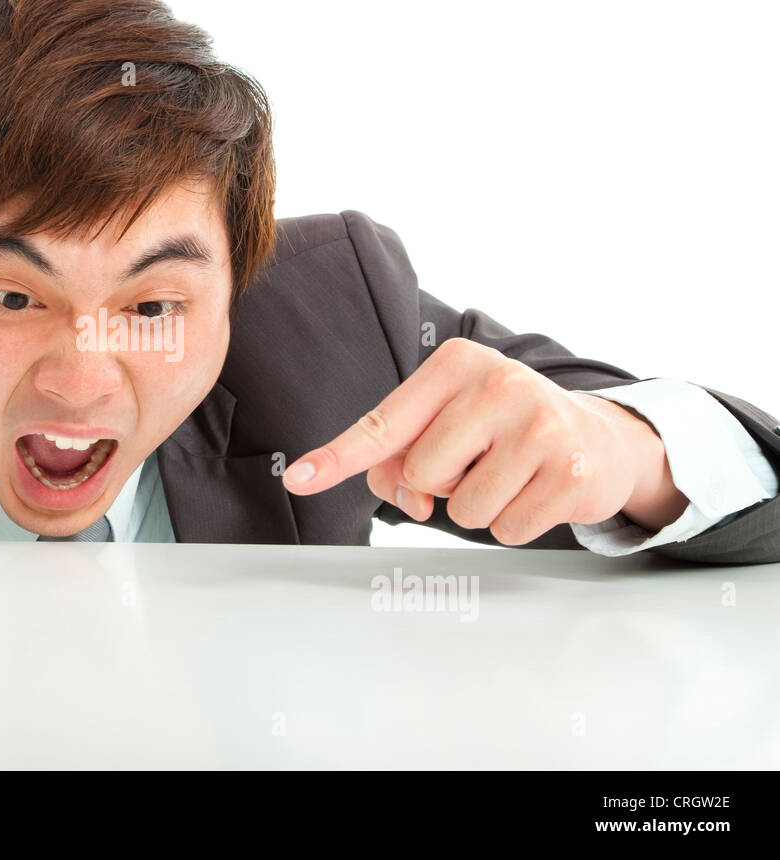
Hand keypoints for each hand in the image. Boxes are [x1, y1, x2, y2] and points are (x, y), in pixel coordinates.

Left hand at [281, 337, 686, 544]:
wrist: (596, 437)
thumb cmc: (503, 429)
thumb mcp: (446, 422)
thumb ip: (398, 457)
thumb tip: (403, 497)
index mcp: (456, 364)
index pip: (382, 424)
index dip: (337, 457)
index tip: (298, 479)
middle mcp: (499, 383)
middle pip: (420, 474)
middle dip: (441, 482)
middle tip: (479, 459)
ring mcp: (540, 425)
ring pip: (461, 510)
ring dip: (478, 505)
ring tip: (510, 472)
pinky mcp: (570, 472)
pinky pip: (505, 531)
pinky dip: (514, 523)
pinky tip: (536, 489)